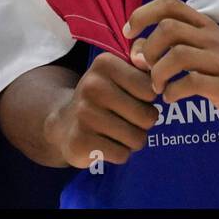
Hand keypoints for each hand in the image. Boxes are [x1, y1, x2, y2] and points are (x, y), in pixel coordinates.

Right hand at [44, 51, 159, 167]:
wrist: (64, 123)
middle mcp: (92, 86)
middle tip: (127, 119)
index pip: (150, 89)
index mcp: (105, 64)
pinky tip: (106, 143)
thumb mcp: (119, 74)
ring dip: (133, 140)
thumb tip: (155, 76)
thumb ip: (142, 67)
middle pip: (147, 116)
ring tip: (117, 131)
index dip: (149, 99)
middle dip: (144, 123)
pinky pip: (122, 155)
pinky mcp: (80, 142)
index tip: (134, 97)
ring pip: (137, 138)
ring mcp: (84, 114)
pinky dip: (120, 153)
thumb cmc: (104, 99)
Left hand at [124, 0, 218, 136]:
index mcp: (207, 27)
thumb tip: (137, 48)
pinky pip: (191, 83)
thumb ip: (175, 47)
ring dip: (157, 74)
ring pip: (177, 54)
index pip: (169, 4)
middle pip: (168, 28)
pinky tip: (172, 99)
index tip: (129, 34)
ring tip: (158, 88)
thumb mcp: (208, 54)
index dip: (142, 14)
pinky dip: (173, 92)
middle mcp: (213, 38)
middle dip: (148, 49)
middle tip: (146, 69)